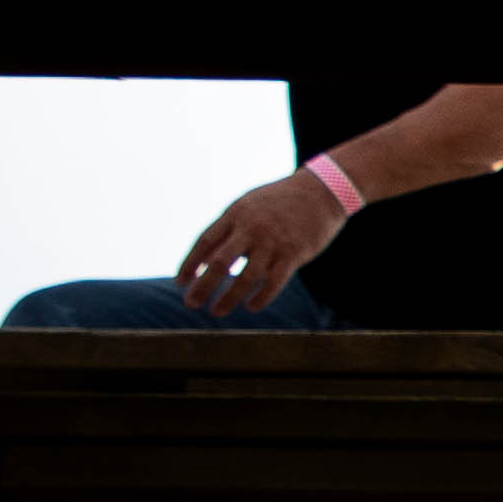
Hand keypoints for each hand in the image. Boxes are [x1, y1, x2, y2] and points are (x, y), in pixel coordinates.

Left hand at [181, 162, 350, 315]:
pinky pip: (274, 283)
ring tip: (217, 311)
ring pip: (245, 278)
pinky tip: (251, 306)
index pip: (205, 242)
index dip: (190, 263)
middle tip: (190, 303)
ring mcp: (273, 242)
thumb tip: (201, 262)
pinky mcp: (294, 254)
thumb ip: (225, 231)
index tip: (180, 282)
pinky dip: (260, 297)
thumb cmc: (279, 201)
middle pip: (220, 263)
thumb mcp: (248, 206)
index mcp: (236, 214)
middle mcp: (252, 229)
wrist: (322, 190)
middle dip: (202, 286)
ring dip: (228, 298)